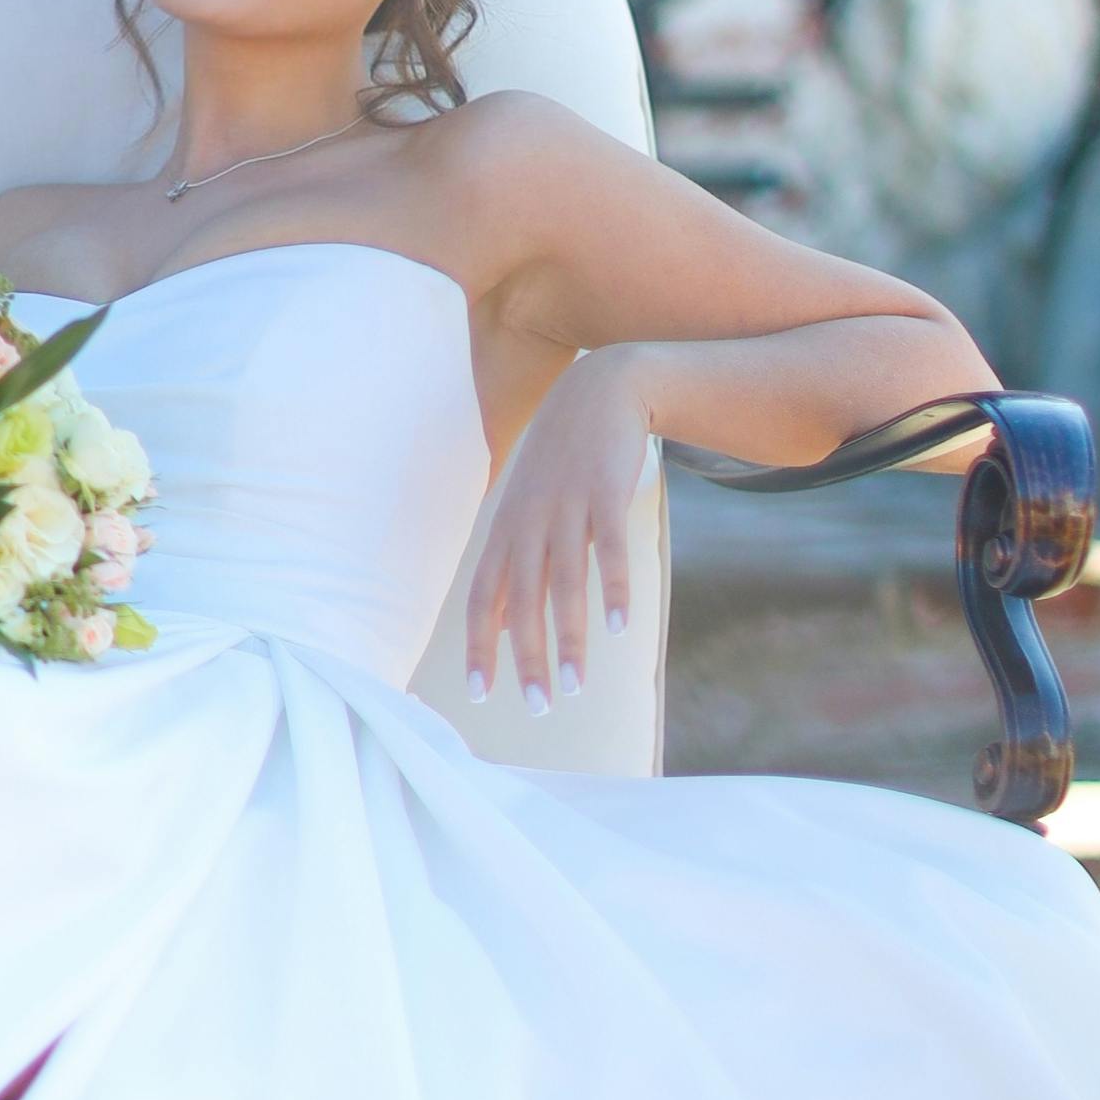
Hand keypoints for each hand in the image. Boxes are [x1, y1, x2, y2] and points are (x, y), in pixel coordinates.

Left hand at [465, 348, 650, 710]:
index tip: (481, 695)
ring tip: (574, 686)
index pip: (482, 599)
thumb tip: (501, 623)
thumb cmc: (560, 461)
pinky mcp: (606, 494)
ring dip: (567, 639)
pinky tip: (619, 631)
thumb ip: (514, 564)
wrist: (599, 391)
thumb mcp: (526, 509)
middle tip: (537, 708)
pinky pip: (610, 551)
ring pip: (563, 584)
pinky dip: (612, 592)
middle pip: (521, 601)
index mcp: (505, 531)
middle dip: (526, 658)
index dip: (479, 647)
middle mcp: (528, 523)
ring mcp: (566, 507)